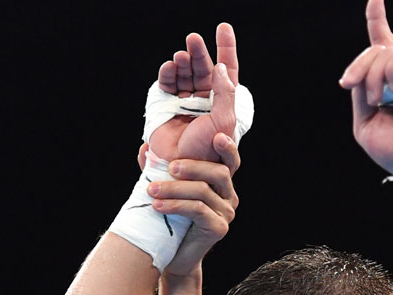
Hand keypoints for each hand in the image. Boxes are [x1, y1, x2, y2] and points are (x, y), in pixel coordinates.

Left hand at [144, 133, 240, 276]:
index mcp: (220, 183)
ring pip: (203, 192)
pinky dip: (176, 205)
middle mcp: (229, 196)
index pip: (230, 161)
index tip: (216, 136)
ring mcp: (226, 213)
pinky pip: (198, 210)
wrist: (172, 256)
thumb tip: (145, 146)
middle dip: (192, 167)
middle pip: (218, 172)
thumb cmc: (171, 220)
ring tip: (151, 190)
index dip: (228, 148)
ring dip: (174, 189)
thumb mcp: (166, 190)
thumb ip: (160, 168)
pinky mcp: (219, 228)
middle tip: (169, 168)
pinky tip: (158, 206)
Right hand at [147, 24, 240, 162]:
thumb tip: (220, 67)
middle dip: (199, 53)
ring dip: (183, 62)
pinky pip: (167, 84)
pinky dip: (168, 73)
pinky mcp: (165, 106)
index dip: (226, 48)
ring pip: (185, 74)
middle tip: (193, 39)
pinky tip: (170, 66)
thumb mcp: (224, 121)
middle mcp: (204, 100)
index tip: (223, 27)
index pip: (226, 70)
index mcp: (222, 103)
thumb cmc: (207, 150)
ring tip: (181, 56)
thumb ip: (225, 93)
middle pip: (203, 68)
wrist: (181, 169)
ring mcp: (184, 102)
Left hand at [337, 0, 392, 177]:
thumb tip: (364, 69)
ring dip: (375, 75)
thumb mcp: (364, 121)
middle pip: (374, 50)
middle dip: (361, 69)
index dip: (377, 19)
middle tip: (360, 92)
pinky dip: (391, 70)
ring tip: (381, 99)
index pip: (380, 45)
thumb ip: (361, 91)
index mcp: (386, 82)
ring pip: (385, 52)